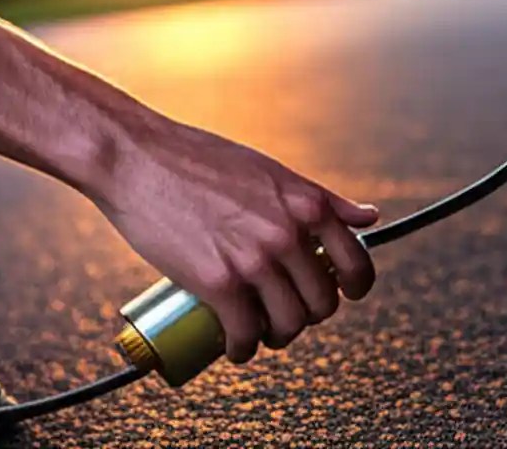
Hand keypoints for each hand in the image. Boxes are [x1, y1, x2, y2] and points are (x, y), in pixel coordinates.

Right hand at [92, 117, 377, 363]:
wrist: (137, 158)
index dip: (355, 287)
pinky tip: (236, 347)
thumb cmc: (200, 160)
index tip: (344, 293)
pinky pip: (245, 333)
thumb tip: (368, 216)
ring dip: (278, 337)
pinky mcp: (217, 282)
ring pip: (289, 324)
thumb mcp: (274, 172)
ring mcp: (255, 260)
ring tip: (263, 332)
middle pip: (323, 302)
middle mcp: (289, 234)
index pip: (357, 262)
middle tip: (289, 311)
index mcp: (308, 204)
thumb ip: (322, 199)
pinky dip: (243, 349)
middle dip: (309, 314)